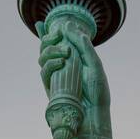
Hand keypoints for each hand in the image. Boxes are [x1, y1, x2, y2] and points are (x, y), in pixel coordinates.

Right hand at [37, 19, 109, 134]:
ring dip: (51, 50)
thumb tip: (70, 26)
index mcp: (72, 60)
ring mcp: (55, 77)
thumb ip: (84, 46)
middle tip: (59, 35)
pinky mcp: (50, 87)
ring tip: (65, 52)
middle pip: (46, 47)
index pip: (56, 43)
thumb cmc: (97, 91)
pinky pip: (44, 72)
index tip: (47, 24)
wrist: (95, 114)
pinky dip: (50, 64)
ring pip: (42, 57)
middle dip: (49, 38)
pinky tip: (60, 62)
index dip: (47, 33)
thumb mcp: (94, 65)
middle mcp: (62, 67)